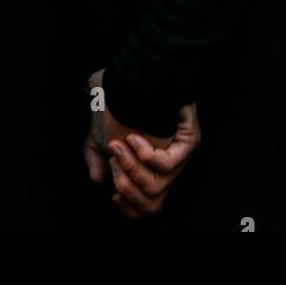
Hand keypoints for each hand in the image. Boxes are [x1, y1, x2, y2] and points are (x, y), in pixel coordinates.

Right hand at [83, 69, 199, 218]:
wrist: (130, 76)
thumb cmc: (115, 101)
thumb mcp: (98, 135)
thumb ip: (96, 158)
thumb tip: (97, 180)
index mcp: (149, 169)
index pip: (146, 207)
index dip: (129, 208)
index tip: (113, 195)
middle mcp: (167, 167)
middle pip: (153, 206)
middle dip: (127, 189)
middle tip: (113, 162)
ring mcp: (179, 155)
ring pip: (157, 189)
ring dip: (131, 169)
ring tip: (118, 145)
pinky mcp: (189, 140)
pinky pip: (168, 165)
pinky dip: (147, 156)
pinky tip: (134, 139)